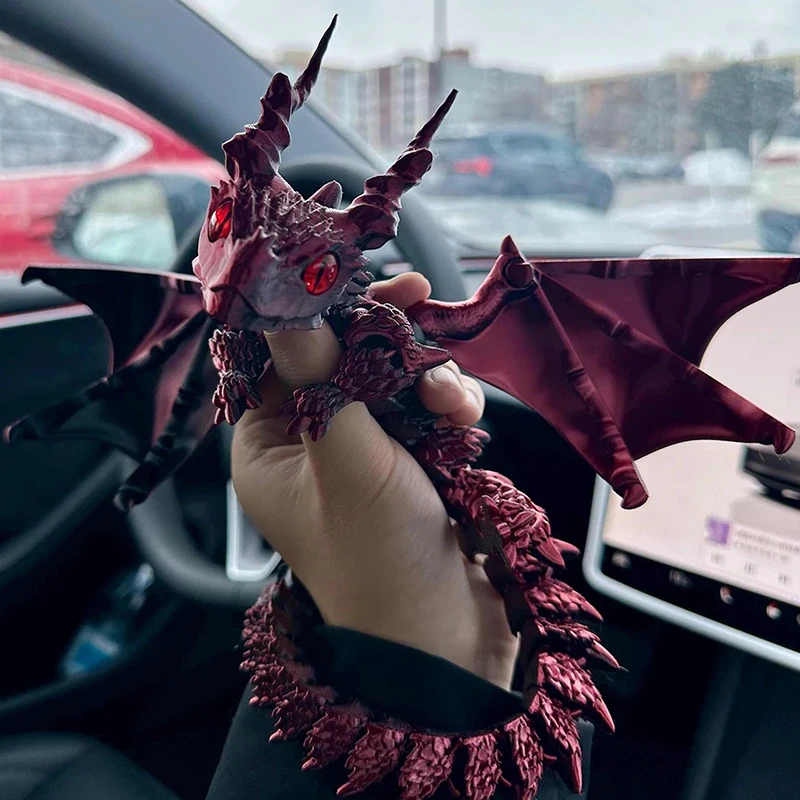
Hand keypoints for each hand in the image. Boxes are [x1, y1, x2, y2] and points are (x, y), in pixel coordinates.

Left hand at [232, 273, 517, 688]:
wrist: (446, 632)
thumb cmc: (378, 557)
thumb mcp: (343, 457)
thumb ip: (320, 374)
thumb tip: (287, 299)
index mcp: (267, 445)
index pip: (274, 355)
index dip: (309, 311)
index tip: (345, 273)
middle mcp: (307, 442)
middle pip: (338, 356)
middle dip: (381, 334)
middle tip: (416, 293)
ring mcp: (361, 450)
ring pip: (387, 377)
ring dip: (423, 373)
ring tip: (450, 396)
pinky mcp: (407, 459)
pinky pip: (421, 407)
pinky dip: (444, 403)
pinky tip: (464, 417)